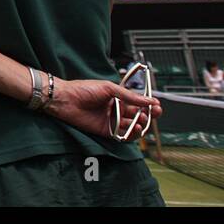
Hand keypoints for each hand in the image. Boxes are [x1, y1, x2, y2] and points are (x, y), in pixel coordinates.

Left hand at [44, 77, 162, 140]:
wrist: (65, 99)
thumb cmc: (84, 89)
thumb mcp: (109, 88)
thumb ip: (129, 96)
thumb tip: (149, 101)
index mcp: (117, 98)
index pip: (138, 103)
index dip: (148, 105)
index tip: (157, 105)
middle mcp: (116, 110)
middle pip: (138, 116)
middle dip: (148, 115)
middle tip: (155, 113)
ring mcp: (111, 121)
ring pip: (132, 127)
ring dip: (141, 125)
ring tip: (142, 120)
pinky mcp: (106, 131)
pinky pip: (122, 135)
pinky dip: (132, 134)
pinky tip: (136, 128)